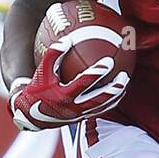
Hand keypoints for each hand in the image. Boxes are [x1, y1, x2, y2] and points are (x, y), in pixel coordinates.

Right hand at [9, 44, 129, 130]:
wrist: (33, 116)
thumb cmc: (38, 89)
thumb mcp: (42, 71)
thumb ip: (53, 55)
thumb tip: (67, 39)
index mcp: (63, 96)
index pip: (83, 84)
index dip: (97, 73)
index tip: (109, 61)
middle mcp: (73, 108)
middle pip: (98, 99)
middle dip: (113, 88)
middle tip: (124, 75)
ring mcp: (80, 115)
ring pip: (102, 106)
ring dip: (115, 95)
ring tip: (125, 82)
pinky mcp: (83, 118)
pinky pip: (100, 110)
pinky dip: (110, 101)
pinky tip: (118, 90)